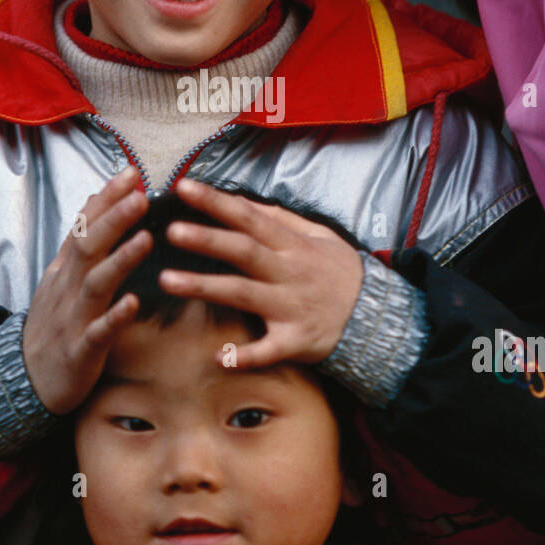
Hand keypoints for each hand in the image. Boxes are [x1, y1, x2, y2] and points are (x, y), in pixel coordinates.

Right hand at [22, 167, 151, 414]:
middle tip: (140, 195)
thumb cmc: (52, 325)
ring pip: (95, 284)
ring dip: (120, 260)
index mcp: (66, 270)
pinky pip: (98, 332)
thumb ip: (79, 240)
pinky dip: (114, 317)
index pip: (83, 226)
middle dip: (114, 219)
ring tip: (146, 239)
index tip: (130, 173)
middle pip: (88, 246)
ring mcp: (74, 318)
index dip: (105, 199)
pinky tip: (133, 303)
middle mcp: (68, 288)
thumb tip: (96, 197)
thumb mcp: (60, 277)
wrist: (24, 380)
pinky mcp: (81, 350)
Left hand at [159, 178, 363, 368]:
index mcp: (291, 245)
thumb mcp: (320, 237)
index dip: (216, 202)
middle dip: (207, 239)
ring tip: (168, 280)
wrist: (376, 317)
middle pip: (243, 252)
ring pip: (243, 294)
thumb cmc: (340, 274)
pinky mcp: (295, 341)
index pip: (249, 217)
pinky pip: (268, 350)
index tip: (185, 188)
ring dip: (205, 287)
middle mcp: (288, 272)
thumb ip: (282, 220)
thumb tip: (245, 202)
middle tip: (172, 230)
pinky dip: (246, 355)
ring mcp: (290, 307)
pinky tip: (219, 357)